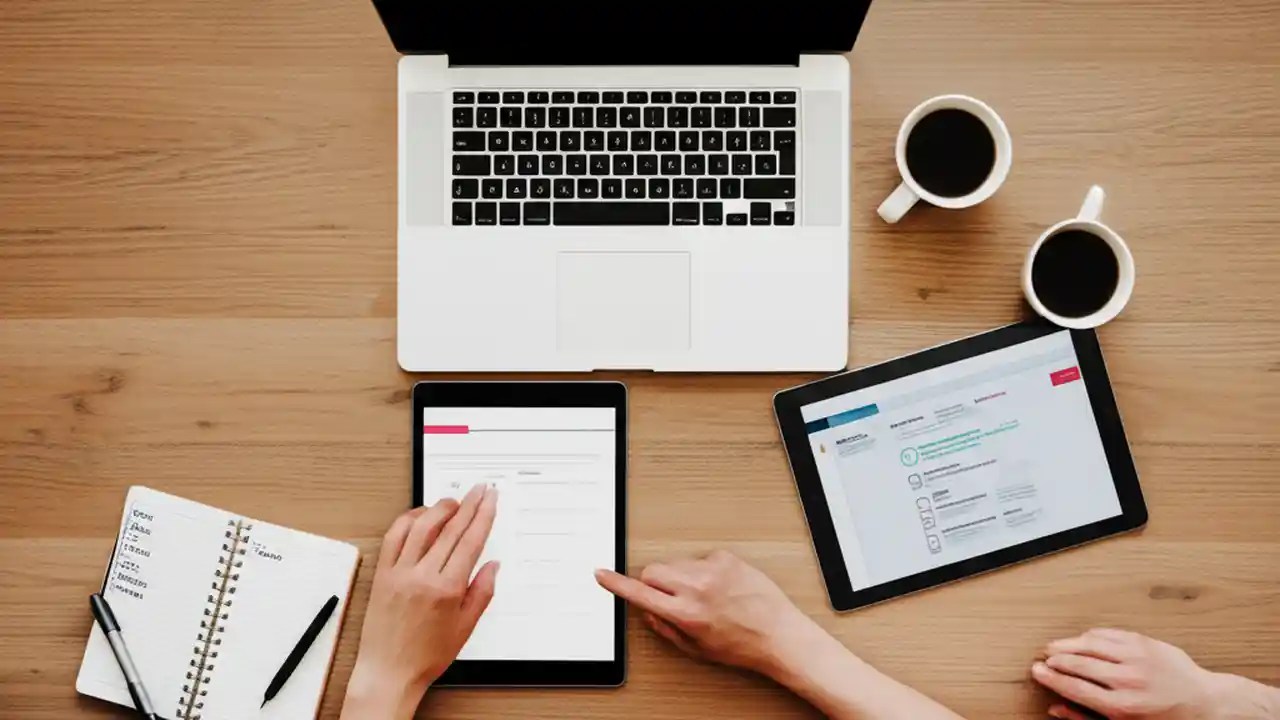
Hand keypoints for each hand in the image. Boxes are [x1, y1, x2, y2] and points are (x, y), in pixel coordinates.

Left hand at [341, 485, 498, 719]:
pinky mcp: (382, 574)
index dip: (483, 515)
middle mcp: (421, 576)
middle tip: (479, 490)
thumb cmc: (425, 656)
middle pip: (450, 529)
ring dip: (440, 508)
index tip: (490, 499)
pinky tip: (420, 517)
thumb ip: (481, 592)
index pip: (470, 541)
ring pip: (421, 526)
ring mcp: (399, 572)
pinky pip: (394, 537)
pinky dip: (408, 521)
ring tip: (454, 501)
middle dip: (469, 505)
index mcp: (446, 589)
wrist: (389, 672)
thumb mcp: (465, 627)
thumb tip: (492, 566)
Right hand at [594, 550, 821, 677]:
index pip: (639, 593)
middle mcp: (696, 588)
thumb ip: (665, 628)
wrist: (778, 633)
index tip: (602, 574)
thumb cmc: (742, 645)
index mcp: (685, 613)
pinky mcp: (726, 558)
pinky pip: (699, 559)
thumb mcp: (696, 648)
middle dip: (651, 582)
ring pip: (675, 563)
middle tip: (665, 596)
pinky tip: (717, 586)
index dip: (616, 584)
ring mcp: (712, 570)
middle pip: (652, 570)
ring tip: (701, 595)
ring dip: (678, 576)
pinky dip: (702, 570)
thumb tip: (648, 611)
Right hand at [1033, 628, 1279, 719]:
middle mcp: (1128, 680)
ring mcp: (1137, 658)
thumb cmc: (1164, 719)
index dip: (1050, 677)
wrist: (1205, 703)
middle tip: (1043, 658)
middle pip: (1079, 663)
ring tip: (1055, 646)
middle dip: (1055, 659)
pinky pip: (1110, 633)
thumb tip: (1055, 709)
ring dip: (1068, 643)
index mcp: (1122, 707)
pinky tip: (1082, 638)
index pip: (1074, 686)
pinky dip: (1091, 635)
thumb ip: (1085, 718)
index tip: (1037, 671)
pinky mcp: (1146, 642)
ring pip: (1091, 643)